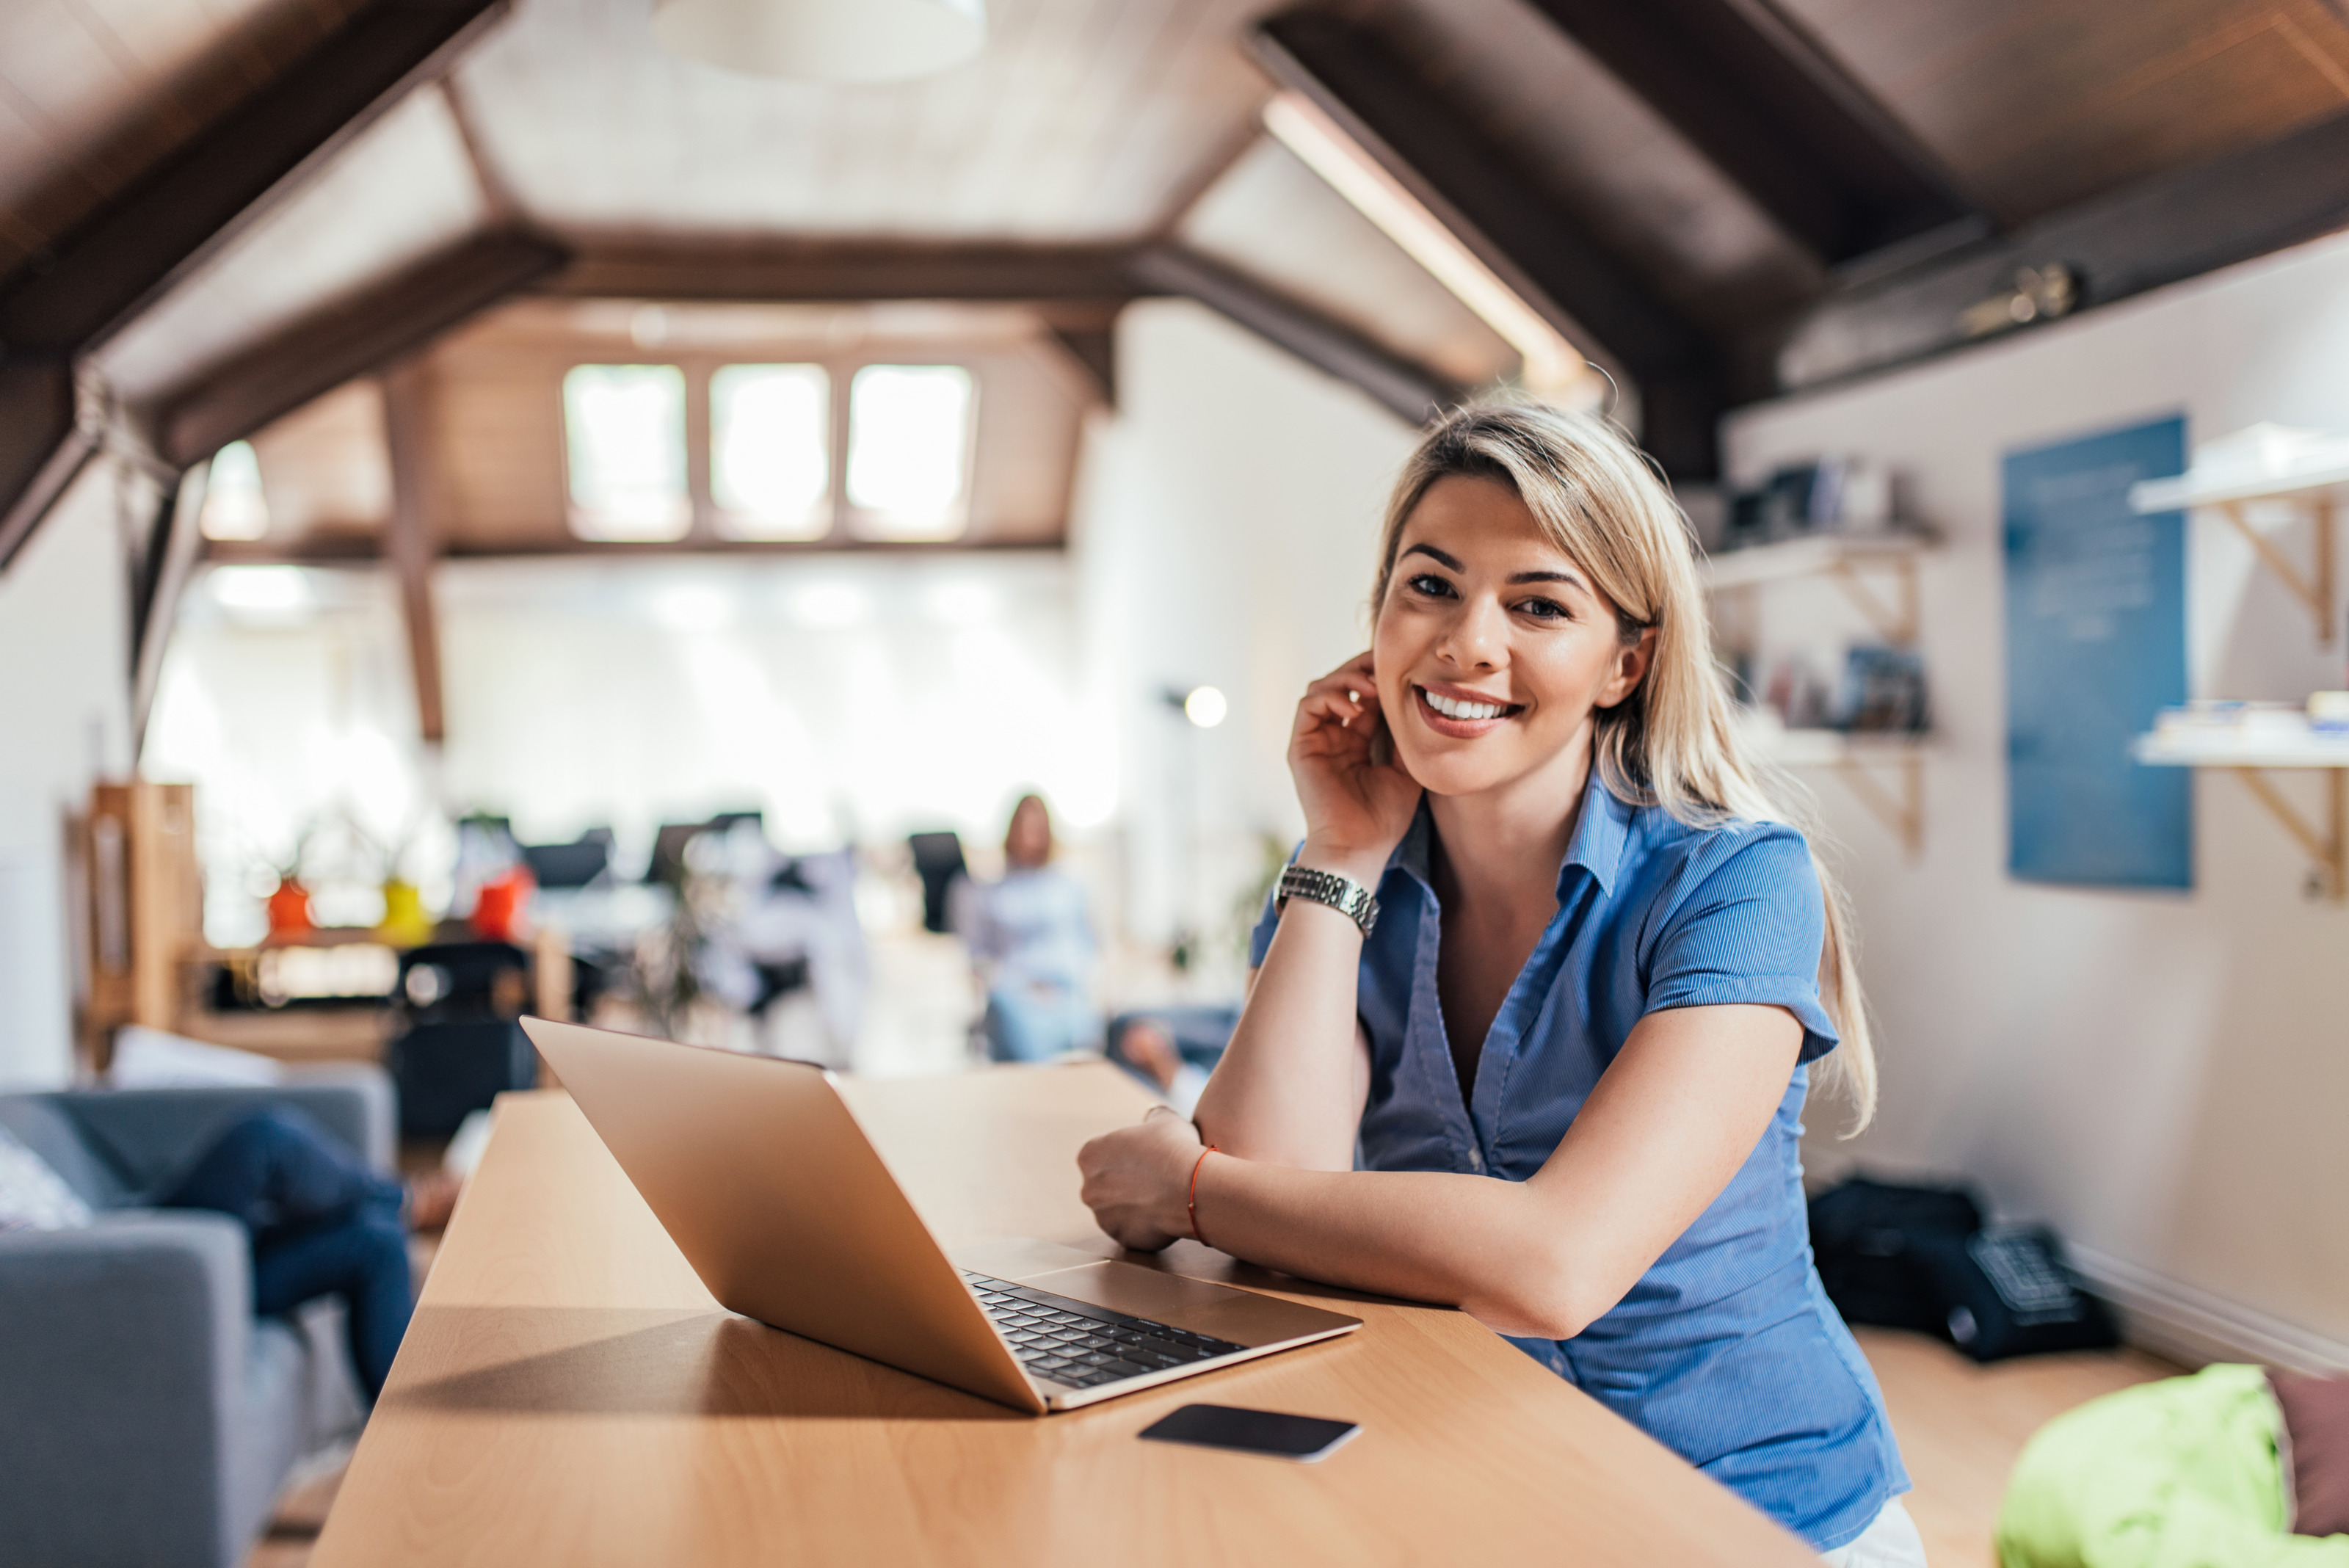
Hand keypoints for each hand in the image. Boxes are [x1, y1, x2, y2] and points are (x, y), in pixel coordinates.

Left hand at [1077, 1106, 1205, 1251]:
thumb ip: (1151, 1117)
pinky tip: (1165, 1212)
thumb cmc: (1174, 1148)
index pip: (1102, 1153)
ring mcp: (1103, 1217)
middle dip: (1126, 1182)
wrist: (1191, 1188)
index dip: (1126, 1154)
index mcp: (1089, 1155)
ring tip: (1163, 1196)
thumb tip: (1152, 1116)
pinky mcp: (1121, 1238)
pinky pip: (1132, 1230)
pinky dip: (1146, 1224)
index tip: (1146, 1156)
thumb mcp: (1164, 1119)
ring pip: (1118, 1209)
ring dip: (1135, 1204)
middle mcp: (1088, 1188)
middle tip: (1155, 1177)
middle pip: (1106, 1183)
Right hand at [1289, 652, 1421, 879]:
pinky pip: (1308, 705)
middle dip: (1362, 669)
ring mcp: (1316, 740)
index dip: (1380, 676)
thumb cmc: (1384, 818)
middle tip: (1384, 665)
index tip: (1404, 668)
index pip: (1364, 694)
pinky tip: (1354, 709)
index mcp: (1357, 739)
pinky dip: (1330, 697)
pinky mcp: (1301, 747)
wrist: (1360, 846)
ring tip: (1371, 688)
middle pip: (1341, 683)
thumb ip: (1407, 738)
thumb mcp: (1408, 770)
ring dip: (1346, 679)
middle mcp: (1334, 735)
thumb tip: (1420, 703)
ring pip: (1322, 688)